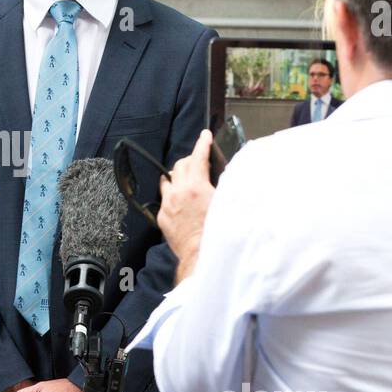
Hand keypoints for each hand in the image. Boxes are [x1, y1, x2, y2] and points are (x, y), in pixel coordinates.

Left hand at [158, 129, 216, 280]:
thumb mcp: (229, 204)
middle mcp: (178, 192)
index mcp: (197, 186)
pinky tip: (180, 201)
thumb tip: (229, 174)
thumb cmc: (218, 232)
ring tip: (185, 180)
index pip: (198, 157)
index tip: (205, 136)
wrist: (201, 255)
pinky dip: (172, 195)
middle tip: (199, 162)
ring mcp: (168, 204)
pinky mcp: (162, 217)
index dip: (203, 143)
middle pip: (180, 165)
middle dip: (190, 160)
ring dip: (176, 176)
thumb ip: (228, 185)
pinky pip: (164, 199)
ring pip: (167, 180)